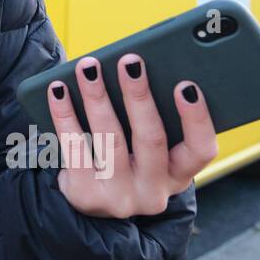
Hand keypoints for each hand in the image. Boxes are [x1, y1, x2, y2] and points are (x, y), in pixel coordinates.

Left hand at [46, 53, 218, 218]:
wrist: (88, 197)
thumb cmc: (125, 157)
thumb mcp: (147, 150)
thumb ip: (154, 120)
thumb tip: (138, 70)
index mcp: (178, 174)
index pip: (201, 150)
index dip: (196, 118)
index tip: (185, 84)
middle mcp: (153, 191)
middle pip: (152, 139)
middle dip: (139, 96)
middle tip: (129, 62)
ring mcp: (120, 197)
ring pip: (109, 139)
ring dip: (97, 97)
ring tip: (88, 67)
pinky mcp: (86, 195)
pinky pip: (74, 146)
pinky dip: (65, 114)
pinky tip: (59, 89)